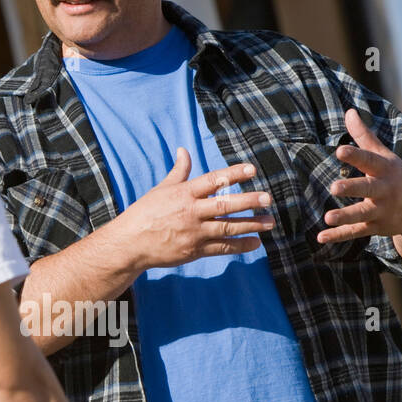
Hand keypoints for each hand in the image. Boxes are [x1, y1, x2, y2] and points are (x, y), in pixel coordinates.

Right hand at [117, 149, 273, 270]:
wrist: (130, 244)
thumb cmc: (145, 213)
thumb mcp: (161, 189)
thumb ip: (179, 171)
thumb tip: (184, 150)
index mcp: (184, 193)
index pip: (213, 180)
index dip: (233, 174)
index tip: (252, 169)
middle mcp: (191, 212)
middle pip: (225, 205)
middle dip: (249, 201)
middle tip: (268, 198)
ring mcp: (194, 232)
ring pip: (228, 227)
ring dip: (251, 225)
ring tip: (270, 222)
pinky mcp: (194, 250)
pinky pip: (221, 248)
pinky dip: (239, 245)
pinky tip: (255, 243)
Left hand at [317, 109, 401, 245]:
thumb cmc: (396, 176)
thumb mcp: (384, 155)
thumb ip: (364, 136)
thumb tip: (349, 111)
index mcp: (385, 170)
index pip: (369, 161)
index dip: (355, 155)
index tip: (340, 150)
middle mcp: (384, 191)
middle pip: (368, 189)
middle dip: (352, 188)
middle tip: (334, 187)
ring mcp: (381, 211)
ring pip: (362, 215)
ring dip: (345, 217)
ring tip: (328, 217)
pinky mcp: (375, 228)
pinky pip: (356, 233)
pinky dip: (339, 236)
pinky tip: (321, 237)